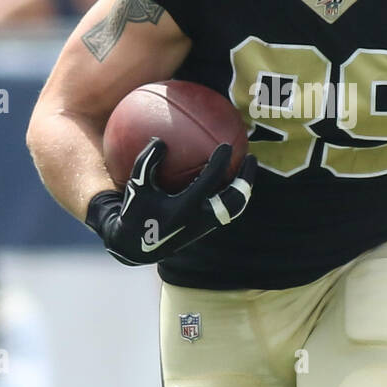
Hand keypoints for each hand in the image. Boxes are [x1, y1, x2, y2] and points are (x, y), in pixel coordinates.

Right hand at [86, 137, 256, 265]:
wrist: (138, 246)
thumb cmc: (135, 210)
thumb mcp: (135, 185)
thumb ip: (147, 161)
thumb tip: (161, 140)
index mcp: (184, 208)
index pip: (209, 183)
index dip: (220, 164)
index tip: (227, 146)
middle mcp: (200, 219)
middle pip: (233, 200)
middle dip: (245, 179)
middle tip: (251, 157)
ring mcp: (206, 226)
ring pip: (234, 207)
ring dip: (244, 188)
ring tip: (248, 168)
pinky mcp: (206, 229)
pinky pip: (226, 210)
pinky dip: (231, 193)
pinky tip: (229, 178)